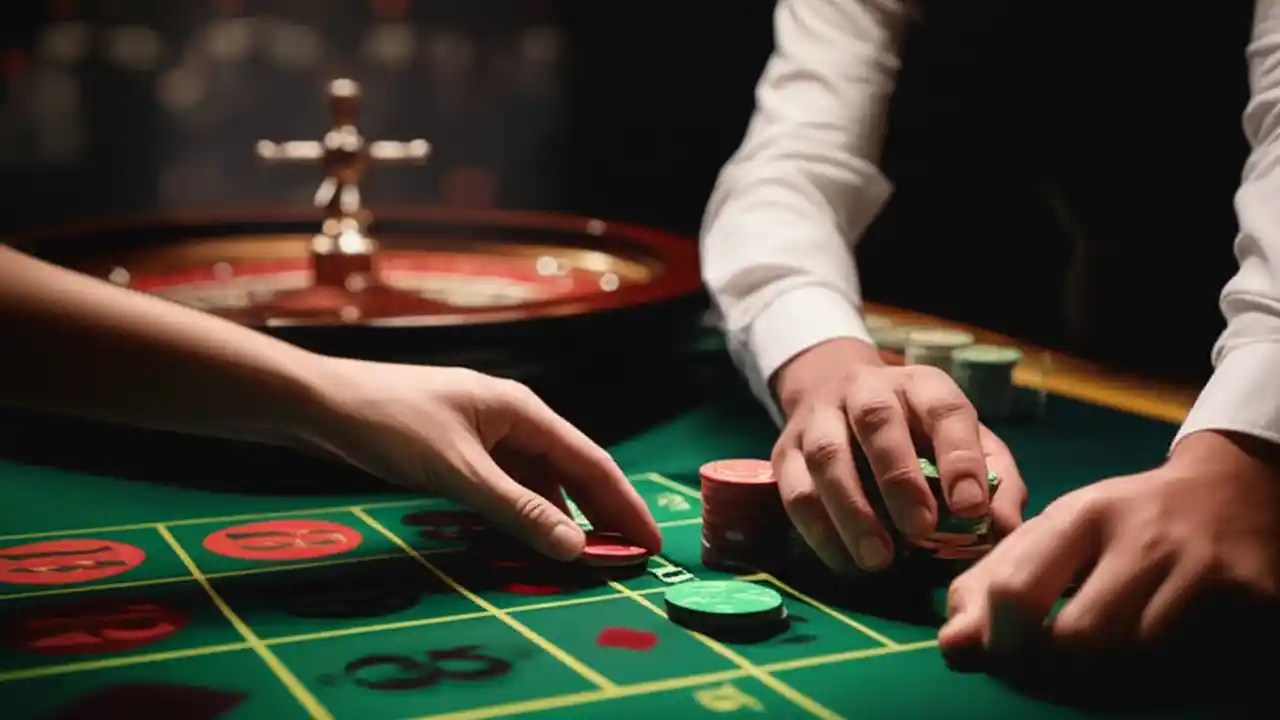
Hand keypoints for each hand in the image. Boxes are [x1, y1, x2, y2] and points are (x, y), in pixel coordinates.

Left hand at [302, 357, 661, 561]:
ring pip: (538, 479)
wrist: (320, 404)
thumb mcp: (458, 472)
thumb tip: (575, 548)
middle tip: (629, 557)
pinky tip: (530, 536)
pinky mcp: (459, 450)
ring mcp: (484, 433)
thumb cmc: (389, 424)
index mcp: (521, 409)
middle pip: (570, 469)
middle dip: (602, 512)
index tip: (649, 542)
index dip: (623, 503)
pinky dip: (525, 511)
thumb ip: (516, 510)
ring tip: (586, 555)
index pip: (590, 460)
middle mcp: (510, 418)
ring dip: (563, 516)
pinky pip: (507, 485)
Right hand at [771, 338, 1026, 573]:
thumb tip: (1002, 530)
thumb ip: (993, 481)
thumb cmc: (915, 432)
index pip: (944, 410)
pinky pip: (794, 490)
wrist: (836, 394)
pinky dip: (819, 530)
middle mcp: (865, 390)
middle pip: (876, 420)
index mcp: (920, 386)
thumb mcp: (962, 440)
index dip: (959, 457)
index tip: (971, 508)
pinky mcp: (784, 451)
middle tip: (920, 531)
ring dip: (852, 511)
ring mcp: (818, 418)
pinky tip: (846, 561)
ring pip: (827, 456)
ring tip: (878, 560)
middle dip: (898, 478)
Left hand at [940, 429, 1279, 663]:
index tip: (995, 652)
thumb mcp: (1055, 533)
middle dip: (1050, 671)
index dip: (996, 640)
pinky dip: (1156, 681)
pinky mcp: (1251, 599)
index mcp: (1083, 514)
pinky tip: (1145, 665)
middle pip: (1077, 641)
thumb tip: (952, 646)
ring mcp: (1202, 571)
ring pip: (1134, 663)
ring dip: (1103, 681)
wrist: (1229, 494)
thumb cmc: (1124, 522)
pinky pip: (1188, 670)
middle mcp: (1144, 538)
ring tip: (1093, 667)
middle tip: (1042, 672)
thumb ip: (994, 582)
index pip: (1016, 591)